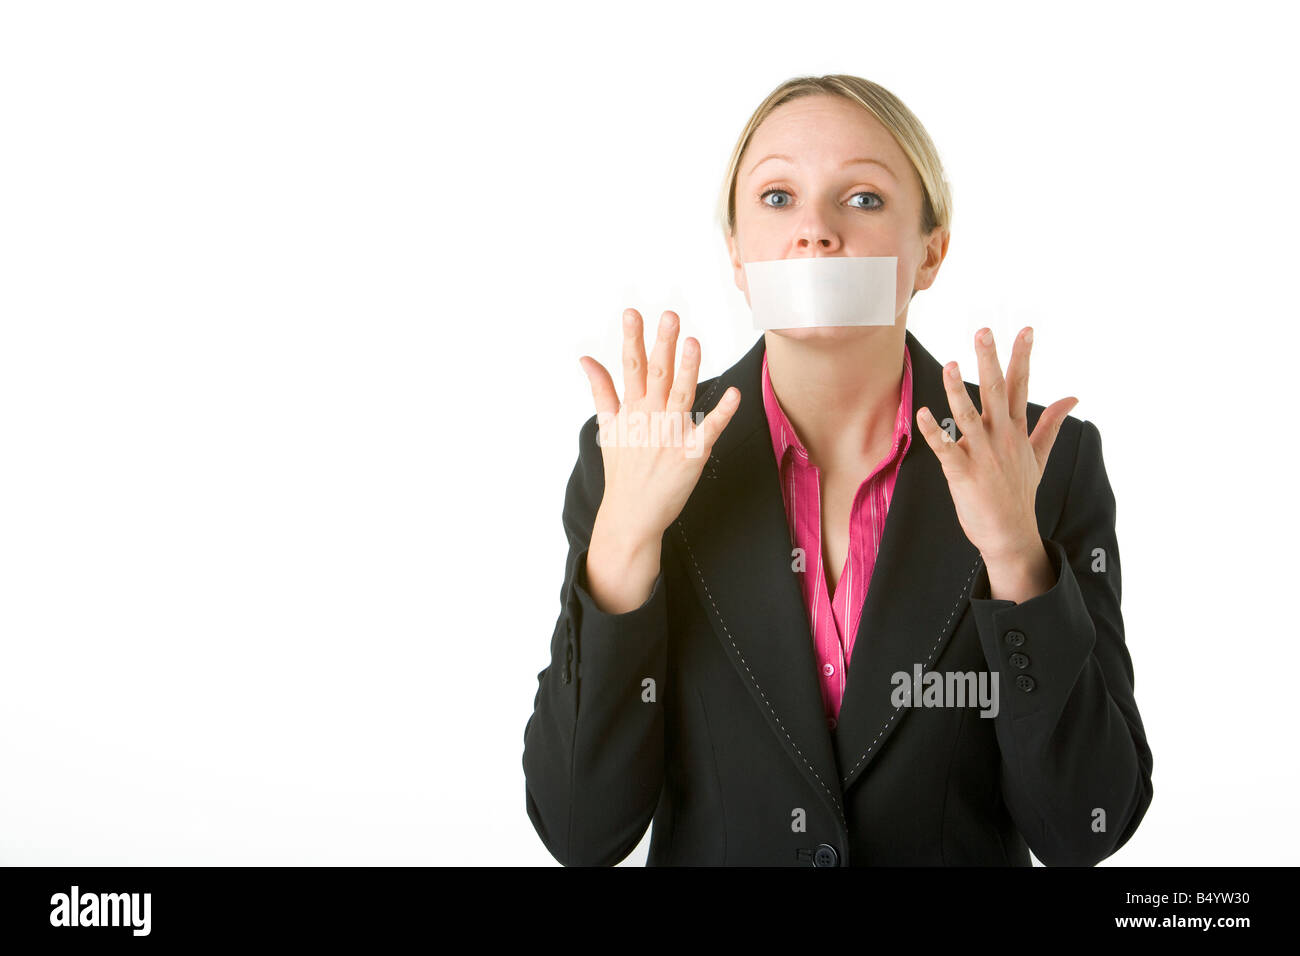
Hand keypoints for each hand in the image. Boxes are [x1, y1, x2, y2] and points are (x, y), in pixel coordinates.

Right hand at [579, 308, 740, 545]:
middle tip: (670, 316)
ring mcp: (670, 437)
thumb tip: (586, 358)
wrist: (631, 515)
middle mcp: (649, 419)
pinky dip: (721, 413)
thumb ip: (601, 390)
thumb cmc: (622, 470)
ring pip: (681, 396)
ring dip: (688, 370)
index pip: (630, 367)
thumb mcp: (607, 428)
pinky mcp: (691, 456)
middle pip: (657, 375)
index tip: (633, 313)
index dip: (632, 339)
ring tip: (693, 342)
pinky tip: (732, 394)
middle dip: (662, 345)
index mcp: (631, 410)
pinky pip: (709, 431)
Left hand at [915, 327, 1077, 565]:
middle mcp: (1001, 437)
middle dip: (989, 361)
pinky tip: (923, 413)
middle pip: (995, 391)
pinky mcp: (963, 473)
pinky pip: (946, 449)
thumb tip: (1073, 398)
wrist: (1011, 533)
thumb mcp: (1040, 454)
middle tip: (983, 332)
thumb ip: (1052, 423)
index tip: (1025, 330)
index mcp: (1016, 430)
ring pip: (969, 416)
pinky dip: (935, 432)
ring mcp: (983, 454)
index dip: (1022, 356)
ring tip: (950, 364)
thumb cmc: (1019, 492)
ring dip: (957, 390)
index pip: (1020, 385)